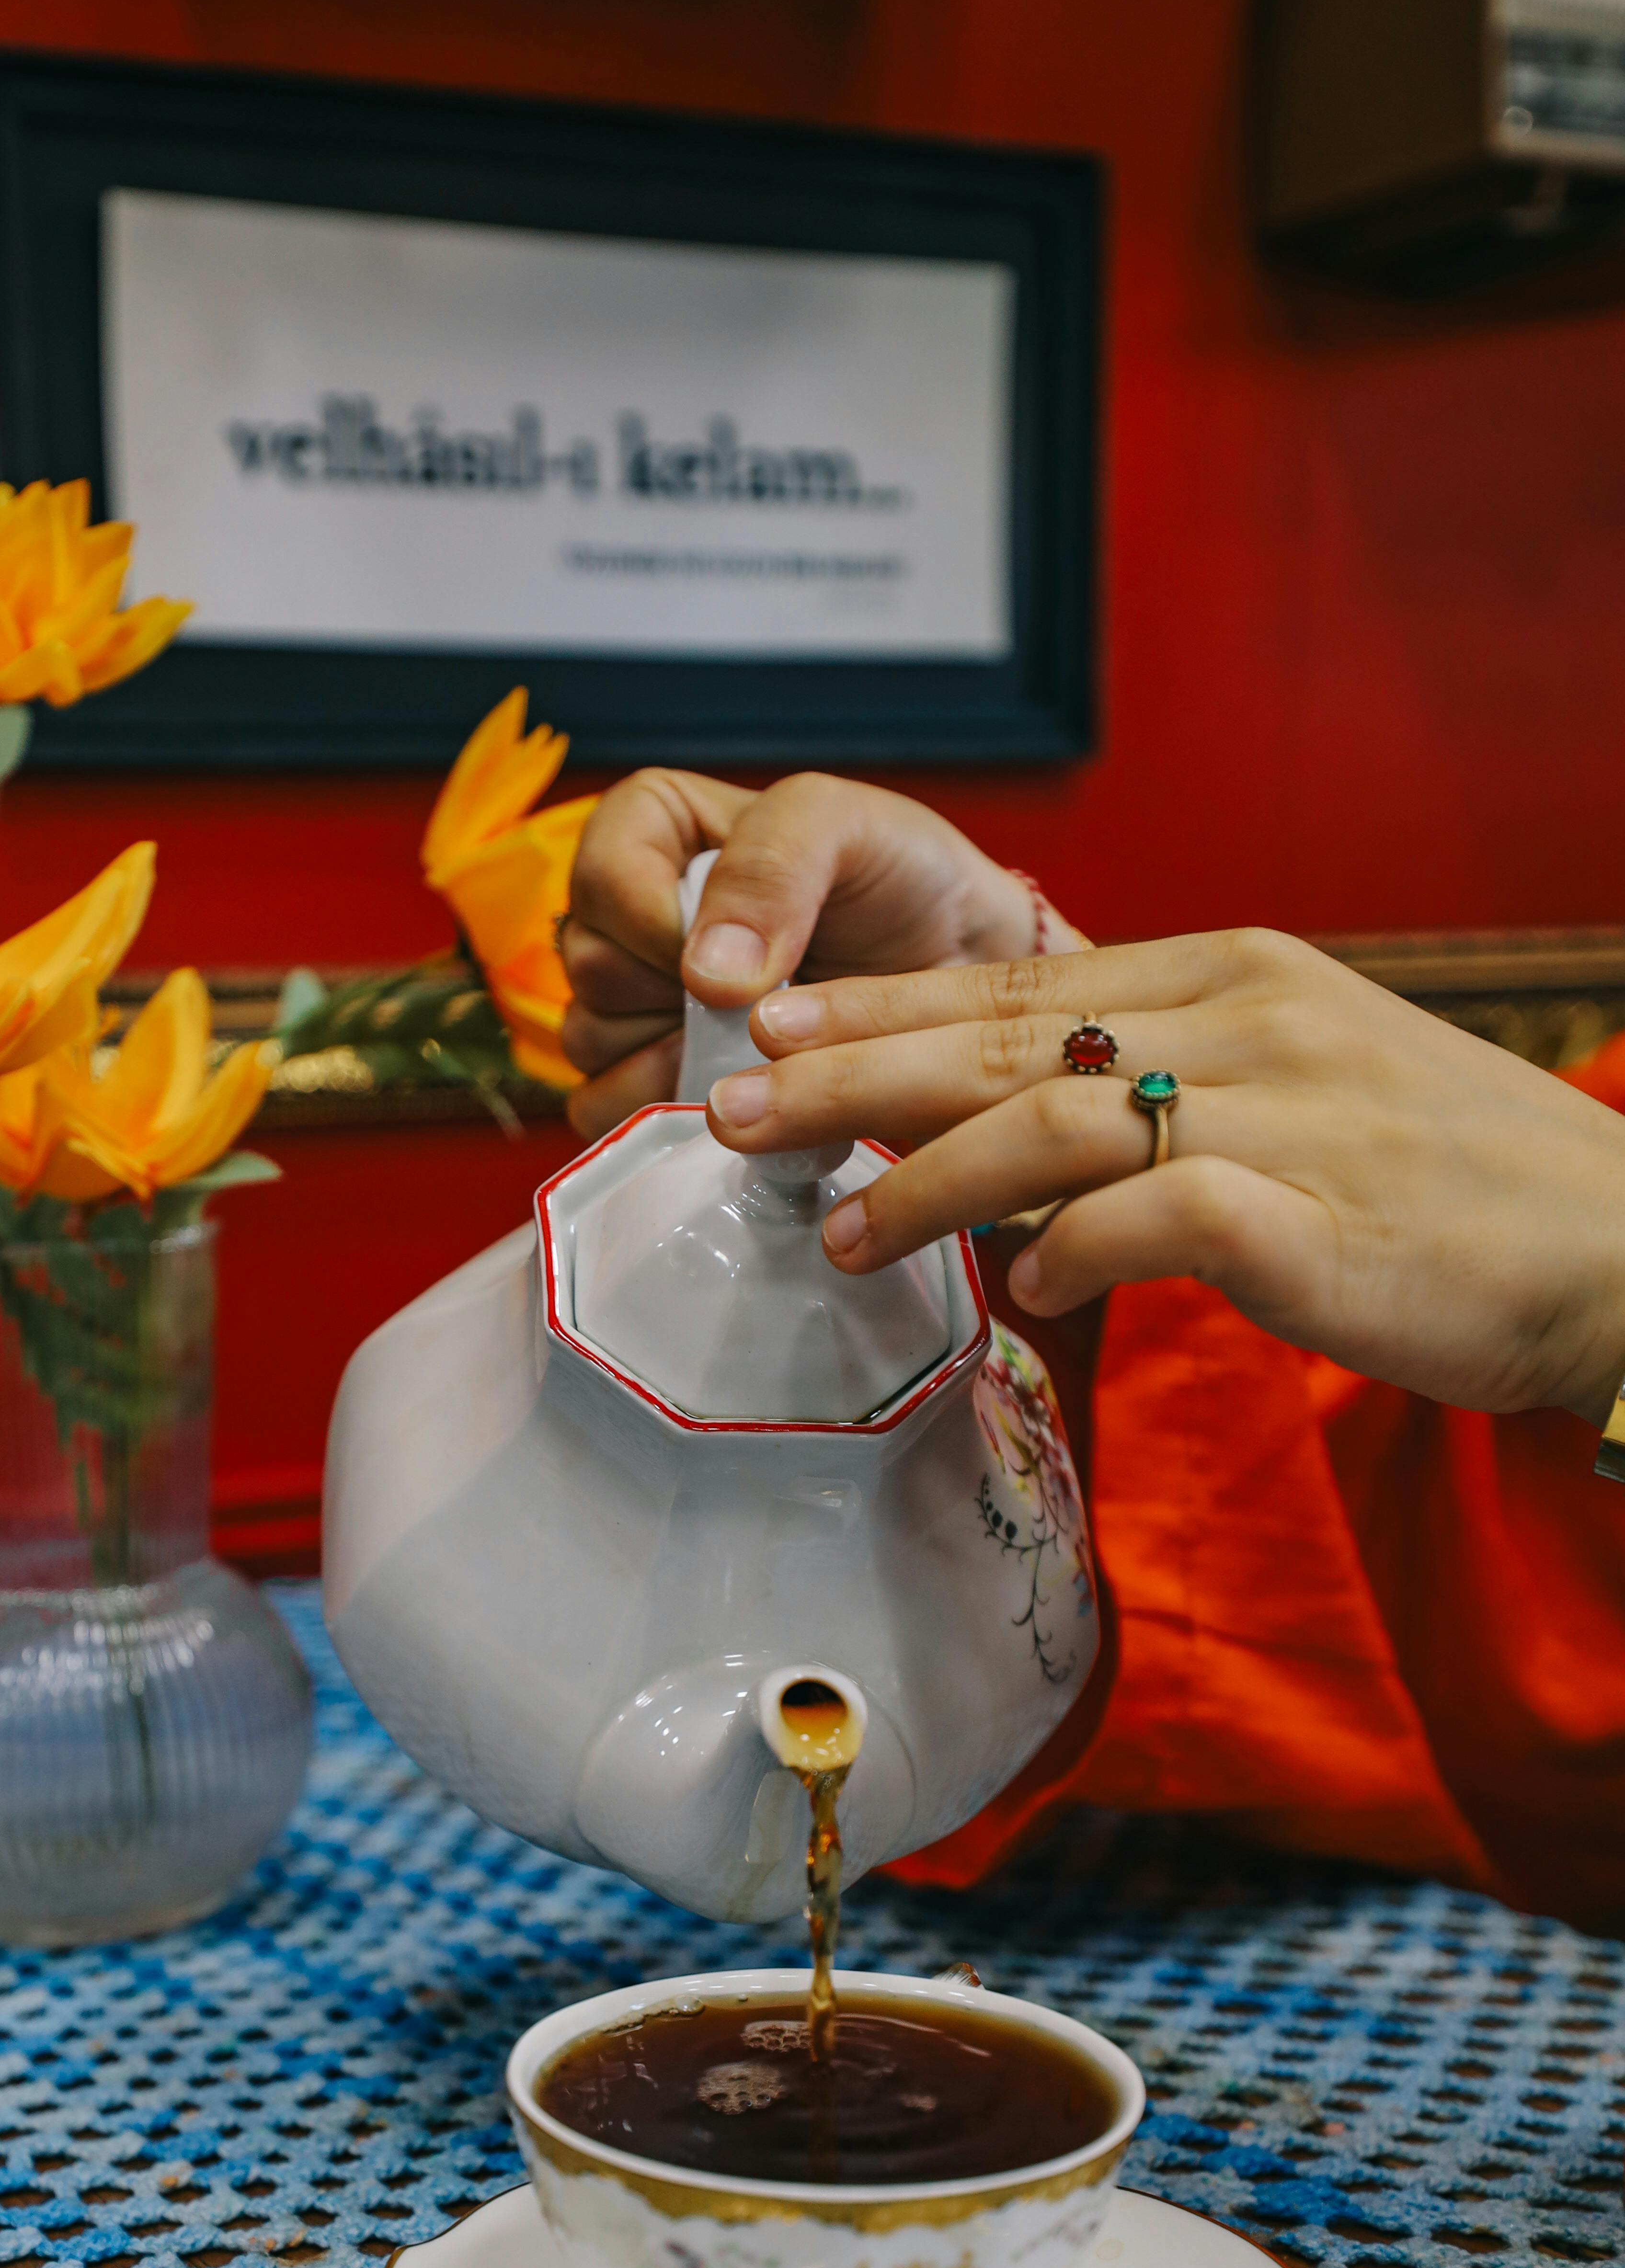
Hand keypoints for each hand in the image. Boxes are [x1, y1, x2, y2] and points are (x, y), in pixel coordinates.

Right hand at [557, 769, 1064, 1140]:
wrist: (957, 967)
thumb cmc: (904, 881)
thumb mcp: (847, 828)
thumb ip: (771, 868)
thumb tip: (704, 974)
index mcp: (658, 831)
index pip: (599, 873)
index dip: (653, 922)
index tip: (730, 953)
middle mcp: (631, 916)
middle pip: (586, 968)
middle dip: (669, 995)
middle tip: (757, 1000)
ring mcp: (635, 1005)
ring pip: (589, 1044)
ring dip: (668, 1058)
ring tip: (753, 1049)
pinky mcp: (650, 1078)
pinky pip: (605, 1111)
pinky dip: (662, 1114)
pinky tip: (733, 1098)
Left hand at [704, 924, 1624, 1423]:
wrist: (1614, 1250)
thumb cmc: (1438, 1187)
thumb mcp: (1294, 1092)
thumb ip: (1160, 1095)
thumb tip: (1021, 1156)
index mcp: (1236, 976)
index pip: (1020, 980)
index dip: (879, 1005)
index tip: (767, 1026)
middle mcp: (1250, 1022)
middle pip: (1006, 1033)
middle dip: (851, 1071)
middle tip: (731, 1107)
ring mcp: (1285, 1114)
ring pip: (1056, 1119)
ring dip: (929, 1179)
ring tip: (836, 1231)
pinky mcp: (1313, 1217)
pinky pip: (1156, 1222)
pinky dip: (1074, 1251)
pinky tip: (1020, 1291)